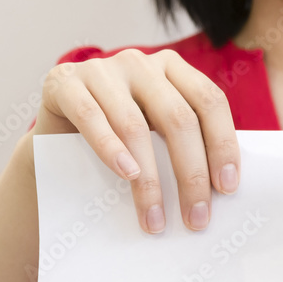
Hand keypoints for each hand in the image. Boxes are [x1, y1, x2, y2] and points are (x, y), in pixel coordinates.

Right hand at [33, 49, 239, 233]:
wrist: (55, 137)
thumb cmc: (118, 141)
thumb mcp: (156, 133)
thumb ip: (186, 143)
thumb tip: (223, 188)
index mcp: (172, 68)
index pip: (209, 101)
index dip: (222, 144)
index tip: (227, 188)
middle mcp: (140, 63)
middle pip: (178, 118)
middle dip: (191, 175)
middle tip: (196, 218)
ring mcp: (101, 69)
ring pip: (136, 126)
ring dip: (149, 181)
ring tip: (155, 218)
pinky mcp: (64, 83)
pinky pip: (91, 118)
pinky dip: (111, 150)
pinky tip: (127, 177)